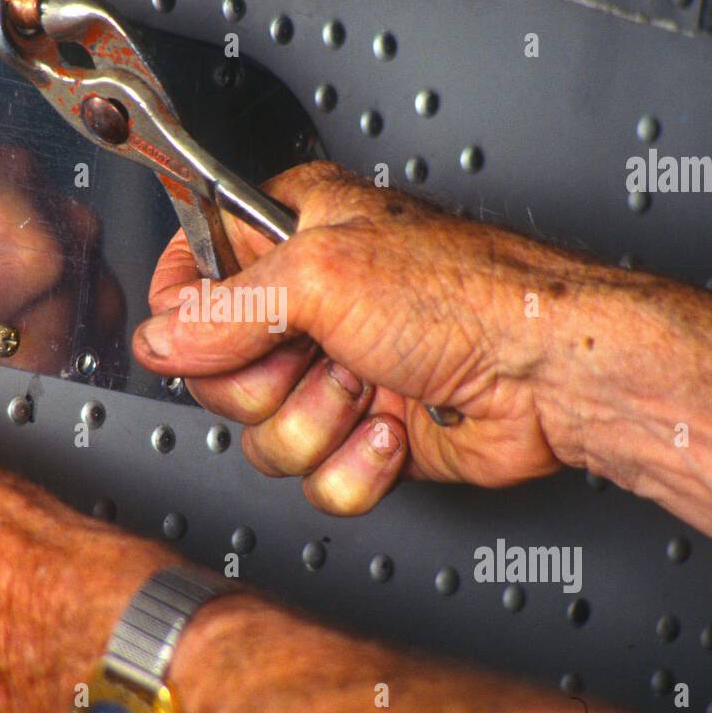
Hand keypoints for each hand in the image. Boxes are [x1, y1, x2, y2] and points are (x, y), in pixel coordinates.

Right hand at [132, 161, 572, 514]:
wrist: (552, 375)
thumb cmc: (472, 295)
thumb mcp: (323, 275)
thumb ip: (221, 309)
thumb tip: (159, 337)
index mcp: (292, 234)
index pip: (189, 276)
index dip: (189, 316)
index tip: (206, 332)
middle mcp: (309, 305)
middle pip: (216, 371)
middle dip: (269, 380)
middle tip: (320, 353)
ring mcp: (334, 373)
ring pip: (263, 435)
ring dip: (320, 422)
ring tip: (371, 385)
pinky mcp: (362, 434)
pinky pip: (315, 478)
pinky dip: (358, 464)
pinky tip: (397, 427)